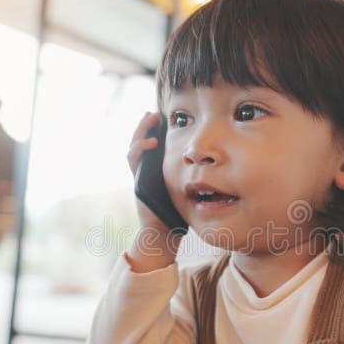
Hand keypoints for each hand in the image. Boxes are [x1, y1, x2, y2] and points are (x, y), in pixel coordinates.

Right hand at [125, 111, 181, 272]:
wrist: (165, 230)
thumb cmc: (179, 210)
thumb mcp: (186, 185)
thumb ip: (191, 171)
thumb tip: (210, 156)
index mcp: (156, 168)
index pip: (153, 142)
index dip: (155, 128)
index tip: (165, 116)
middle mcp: (145, 168)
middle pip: (141, 140)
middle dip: (146, 125)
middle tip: (154, 113)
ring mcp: (139, 173)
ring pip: (134, 146)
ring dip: (141, 131)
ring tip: (151, 118)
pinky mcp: (136, 179)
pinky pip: (133, 159)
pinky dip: (139, 148)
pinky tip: (151, 142)